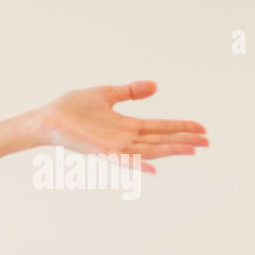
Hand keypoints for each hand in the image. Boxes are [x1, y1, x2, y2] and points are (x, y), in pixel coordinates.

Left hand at [29, 81, 207, 174]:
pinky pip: (121, 159)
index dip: (181, 127)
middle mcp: (122, 139)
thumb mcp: (107, 94)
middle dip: (183, 141)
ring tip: (192, 150)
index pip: (160, 127)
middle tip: (208, 142)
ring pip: (148, 150)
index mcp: (125, 126)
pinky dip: (136, 164)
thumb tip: (156, 86)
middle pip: (160, 140)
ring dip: (170, 151)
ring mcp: (112, 147)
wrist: (47, 119)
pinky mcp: (99, 151)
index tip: (202, 128)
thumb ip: (130, 92)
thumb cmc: (71, 108)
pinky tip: (153, 168)